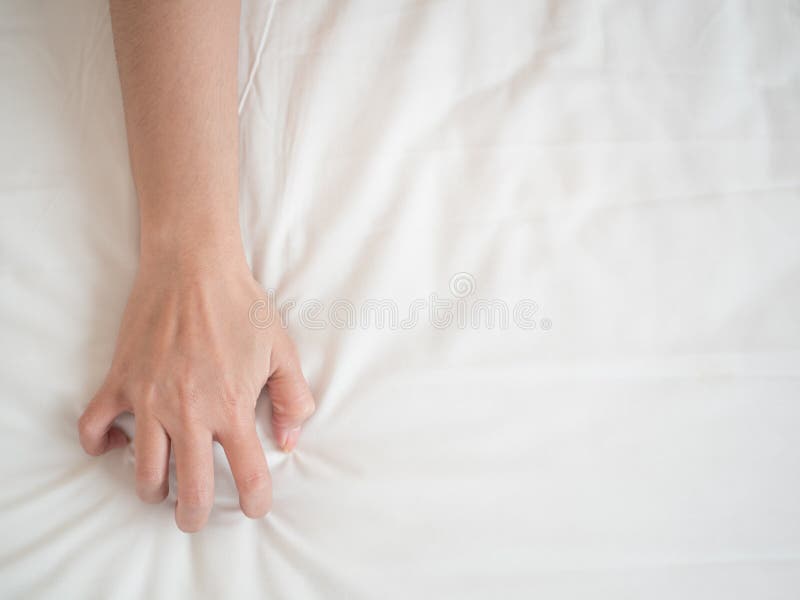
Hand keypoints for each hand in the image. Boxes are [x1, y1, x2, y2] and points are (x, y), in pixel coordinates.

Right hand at [77, 248, 314, 531]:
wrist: (193, 266)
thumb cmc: (241, 306)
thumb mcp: (281, 350)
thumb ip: (291, 398)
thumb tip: (289, 440)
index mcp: (232, 407)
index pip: (248, 475)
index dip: (256, 501)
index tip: (256, 506)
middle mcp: (189, 412)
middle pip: (190, 490)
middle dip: (195, 515)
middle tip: (196, 515)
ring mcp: (149, 400)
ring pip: (143, 472)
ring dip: (153, 489)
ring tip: (162, 487)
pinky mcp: (119, 382)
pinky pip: (94, 427)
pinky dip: (99, 443)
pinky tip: (114, 442)